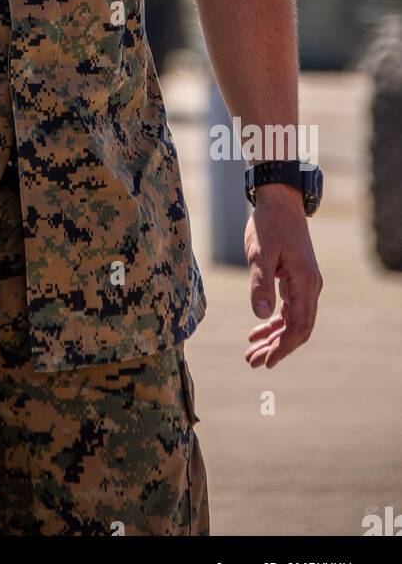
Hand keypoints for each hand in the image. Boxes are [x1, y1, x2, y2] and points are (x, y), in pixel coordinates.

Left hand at [243, 185, 322, 367]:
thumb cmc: (269, 224)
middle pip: (298, 328)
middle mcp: (311, 286)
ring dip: (274, 337)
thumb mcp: (260, 253)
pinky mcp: (296, 278)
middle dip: (276, 348)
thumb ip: (261, 284)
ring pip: (293, 320)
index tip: (266, 361)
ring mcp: (305, 283)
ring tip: (252, 352)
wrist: (280, 201)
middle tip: (253, 362)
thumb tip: (261, 316)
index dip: (283, 346)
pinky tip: (258, 330)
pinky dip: (275, 321)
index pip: (298, 325)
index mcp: (305, 282)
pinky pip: (290, 308)